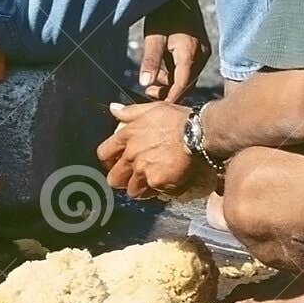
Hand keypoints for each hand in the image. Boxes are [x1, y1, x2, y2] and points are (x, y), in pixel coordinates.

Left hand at [97, 101, 214, 199]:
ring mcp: (143, 170)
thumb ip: (130, 111)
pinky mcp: (157, 183)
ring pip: (132, 190)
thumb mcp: (153, 109)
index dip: (109, 160)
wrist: (199, 133)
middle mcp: (132, 155)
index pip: (104, 153)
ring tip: (151, 183)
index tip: (116, 162)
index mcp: (128, 136)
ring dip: (140, 188)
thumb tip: (114, 108)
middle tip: (131, 177)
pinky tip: (166, 184)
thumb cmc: (179, 119)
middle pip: (114, 178)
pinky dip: (158, 191)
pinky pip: (152, 194)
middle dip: (121, 180)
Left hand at [139, 0, 209, 100]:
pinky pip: (190, 69)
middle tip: (148, 91)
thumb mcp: (153, 37)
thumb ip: (150, 61)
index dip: (169, 98)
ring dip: (172, 82)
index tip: (156, 110)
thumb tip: (144, 84)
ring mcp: (204, 52)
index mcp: (190, 52)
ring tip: (153, 79)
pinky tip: (163, 69)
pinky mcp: (202, 49)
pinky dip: (177, 73)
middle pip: (186, 83)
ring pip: (188, 77)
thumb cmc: (163, 13)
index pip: (181, 85)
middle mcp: (201, 54)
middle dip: (168, 91)